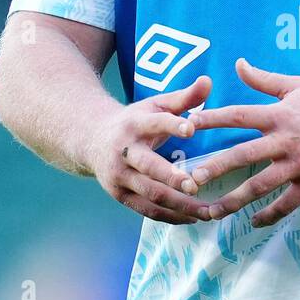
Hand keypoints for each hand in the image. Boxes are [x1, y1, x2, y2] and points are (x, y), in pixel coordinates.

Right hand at [88, 75, 214, 224]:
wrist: (91, 140)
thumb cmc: (135, 121)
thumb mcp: (155, 105)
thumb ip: (184, 97)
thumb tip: (208, 81)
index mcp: (135, 123)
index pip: (155, 122)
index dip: (172, 124)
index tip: (192, 128)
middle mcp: (125, 151)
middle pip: (149, 166)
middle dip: (172, 177)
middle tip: (195, 185)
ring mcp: (120, 176)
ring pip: (151, 194)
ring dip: (180, 205)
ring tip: (208, 212)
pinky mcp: (120, 195)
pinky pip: (148, 210)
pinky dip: (171, 216)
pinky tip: (193, 219)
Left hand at [184, 58, 299, 227]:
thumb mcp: (297, 87)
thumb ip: (264, 80)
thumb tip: (237, 64)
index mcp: (280, 114)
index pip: (239, 115)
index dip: (212, 119)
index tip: (187, 124)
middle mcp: (287, 139)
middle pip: (244, 154)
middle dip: (215, 167)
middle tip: (189, 179)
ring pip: (261, 185)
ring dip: (234, 200)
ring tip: (212, 211)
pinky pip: (288, 202)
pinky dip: (270, 214)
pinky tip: (253, 222)